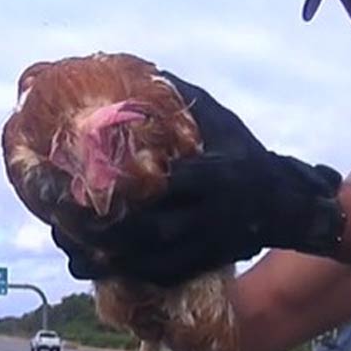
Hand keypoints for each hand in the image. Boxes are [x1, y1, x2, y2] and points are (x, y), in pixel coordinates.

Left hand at [60, 71, 346, 286]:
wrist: (284, 206)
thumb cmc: (244, 157)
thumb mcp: (222, 123)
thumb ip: (185, 103)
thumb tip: (145, 72)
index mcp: (212, 176)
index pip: (164, 185)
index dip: (121, 190)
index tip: (84, 186)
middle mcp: (208, 215)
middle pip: (149, 229)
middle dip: (104, 231)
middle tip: (66, 224)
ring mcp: (206, 245)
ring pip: (150, 261)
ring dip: (107, 261)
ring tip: (73, 254)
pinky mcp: (202, 266)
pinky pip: (159, 277)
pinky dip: (126, 276)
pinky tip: (98, 270)